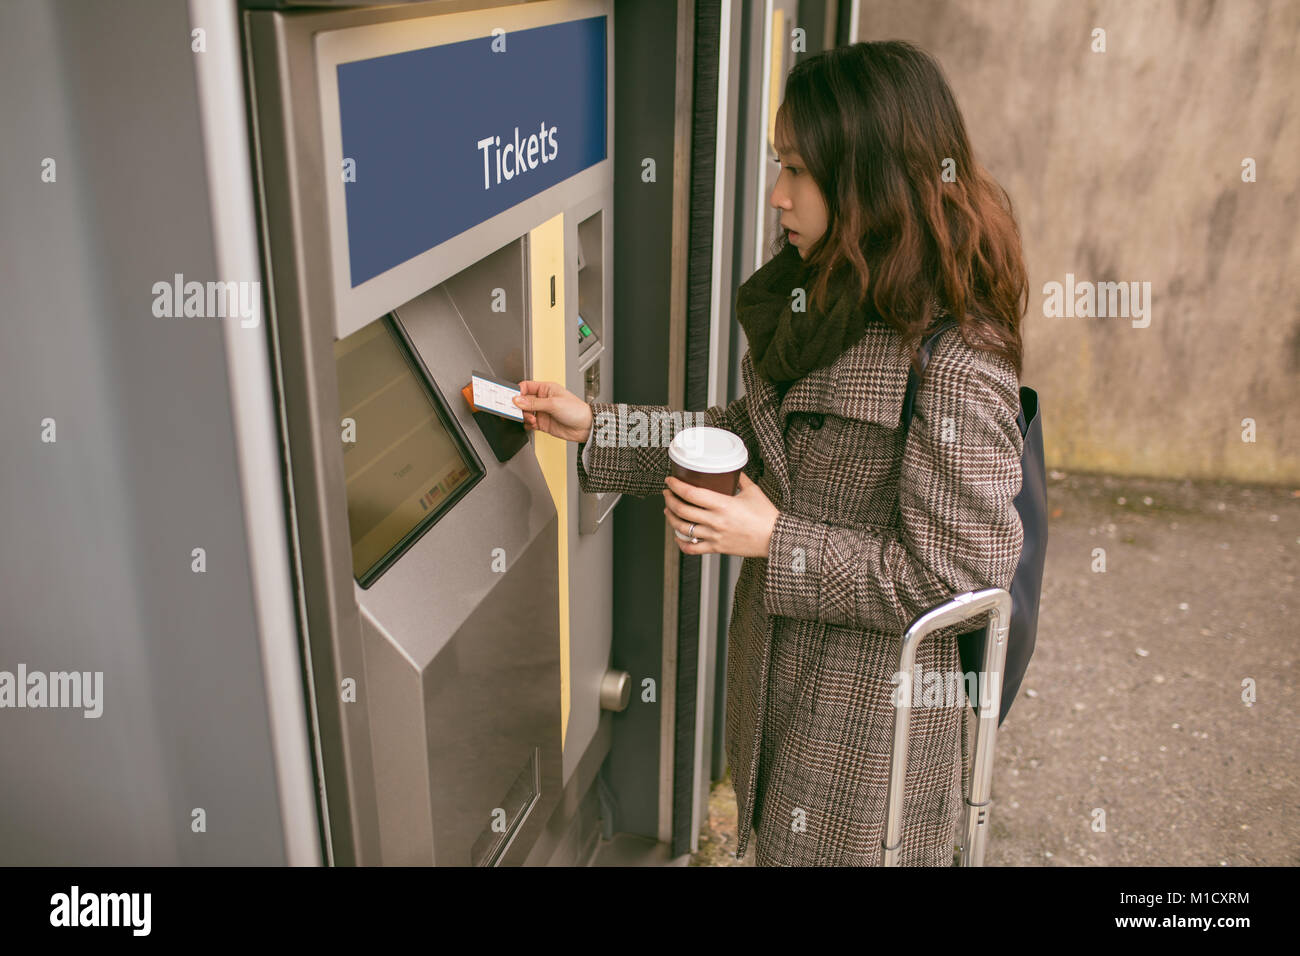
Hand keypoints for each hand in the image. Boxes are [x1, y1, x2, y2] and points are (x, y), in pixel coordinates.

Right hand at [513, 380, 593, 441]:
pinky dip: (527, 424)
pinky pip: (528, 423)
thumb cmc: (576, 410)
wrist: (585, 427)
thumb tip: (517, 400)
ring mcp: (542, 411)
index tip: (512, 398)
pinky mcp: (542, 423)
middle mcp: (542, 399)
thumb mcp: (553, 404)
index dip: (517, 391)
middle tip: (516, 410)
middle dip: (519, 406)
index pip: (526, 386)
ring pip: (524, 412)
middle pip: (522, 400)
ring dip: (524, 416)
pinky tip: (533, 424)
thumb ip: (534, 403)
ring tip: (531, 419)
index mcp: (545, 389)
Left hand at [662, 472, 778, 558]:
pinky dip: (681, 543)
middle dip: (670, 500)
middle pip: (682, 510)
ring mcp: (715, 536)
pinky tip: (678, 536)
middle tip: (667, 493)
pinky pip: (693, 549)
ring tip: (669, 510)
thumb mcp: (753, 491)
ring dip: (671, 518)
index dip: (676, 486)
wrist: (775, 538)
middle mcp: (716, 521)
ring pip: (683, 529)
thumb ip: (739, 479)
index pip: (691, 493)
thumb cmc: (766, 516)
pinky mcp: (717, 548)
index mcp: (723, 505)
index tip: (670, 481)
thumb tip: (731, 469)